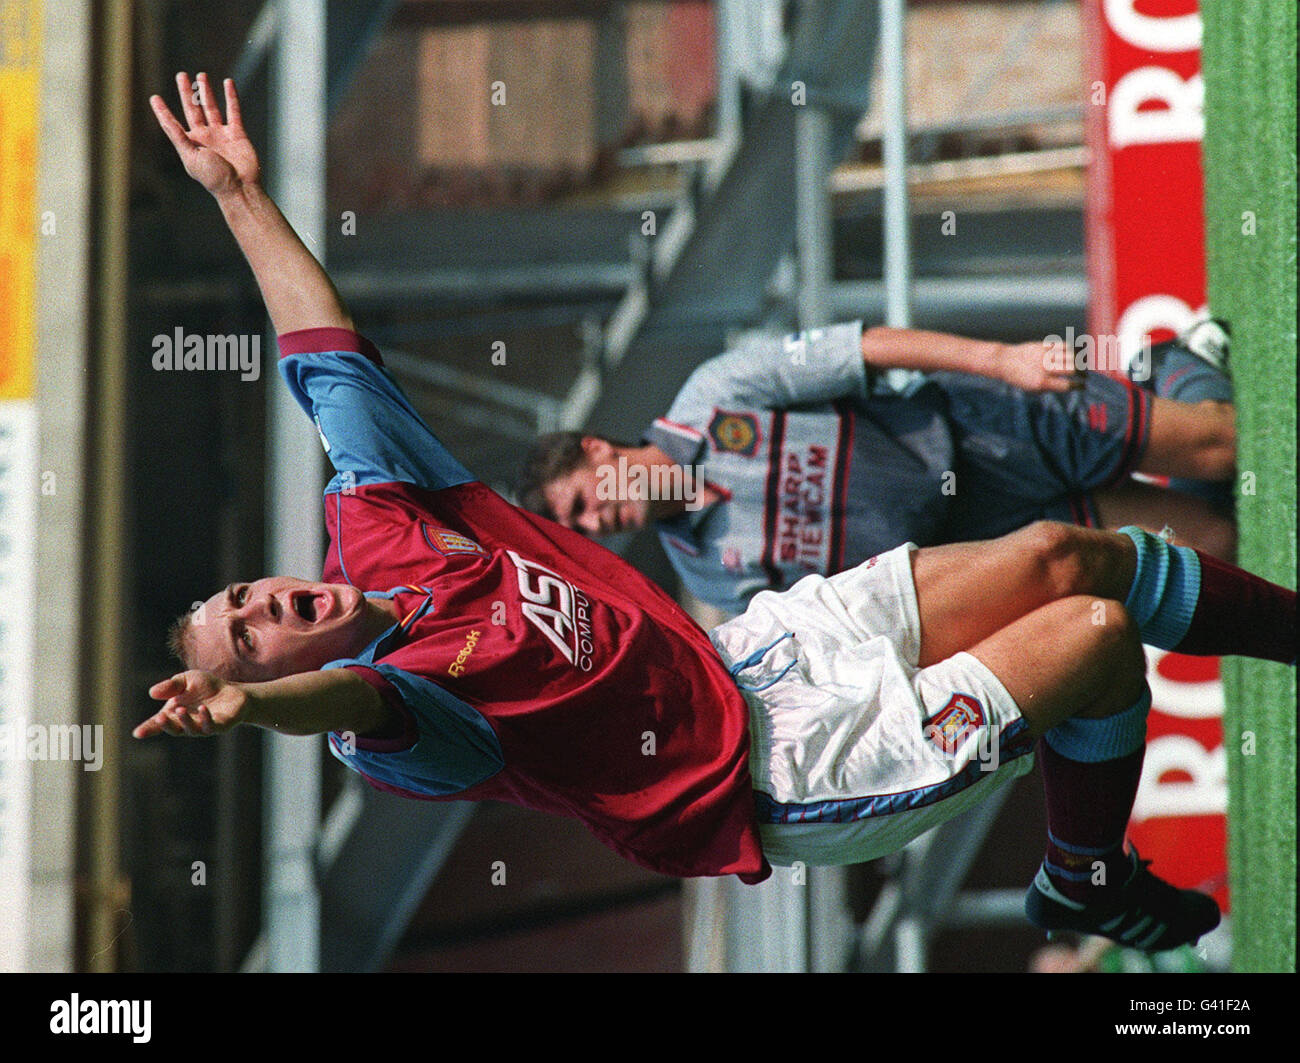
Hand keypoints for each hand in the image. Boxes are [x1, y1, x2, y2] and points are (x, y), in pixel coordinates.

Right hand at [135, 670, 248, 737]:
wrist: (234, 691)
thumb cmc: (207, 687)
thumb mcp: (186, 680)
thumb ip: (171, 686)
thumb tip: (152, 692)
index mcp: (174, 714)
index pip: (158, 723)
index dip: (148, 729)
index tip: (137, 733)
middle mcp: (186, 724)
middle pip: (173, 729)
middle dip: (166, 725)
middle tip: (160, 718)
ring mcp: (203, 727)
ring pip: (191, 729)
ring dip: (184, 720)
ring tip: (181, 709)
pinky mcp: (219, 726)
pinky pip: (210, 727)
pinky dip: (205, 719)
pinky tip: (202, 709)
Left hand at [150, 72, 259, 196]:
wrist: (240, 188)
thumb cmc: (214, 177)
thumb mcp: (191, 156)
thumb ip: (178, 136)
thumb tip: (164, 118)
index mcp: (190, 143)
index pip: (174, 123)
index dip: (164, 111)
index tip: (154, 98)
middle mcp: (204, 137)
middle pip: (193, 109)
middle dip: (186, 92)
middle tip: (181, 75)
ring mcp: (221, 134)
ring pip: (211, 107)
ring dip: (206, 91)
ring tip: (201, 75)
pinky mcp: (237, 133)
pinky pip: (234, 111)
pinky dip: (231, 97)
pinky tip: (228, 83)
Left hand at [996, 339, 1082, 392]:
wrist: (1004, 362)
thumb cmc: (1020, 378)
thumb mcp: (1032, 389)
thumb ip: (1050, 388)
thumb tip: (1069, 384)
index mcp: (1041, 382)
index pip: (1066, 385)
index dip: (1077, 386)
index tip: (1083, 385)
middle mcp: (1044, 368)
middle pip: (1071, 369)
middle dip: (1082, 373)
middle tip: (1085, 374)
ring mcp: (1044, 355)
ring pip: (1070, 356)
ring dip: (1079, 360)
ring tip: (1082, 363)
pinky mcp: (1043, 345)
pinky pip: (1062, 345)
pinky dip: (1070, 349)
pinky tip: (1073, 353)